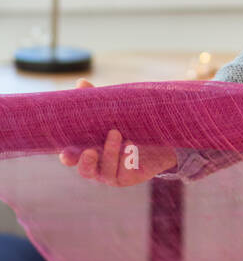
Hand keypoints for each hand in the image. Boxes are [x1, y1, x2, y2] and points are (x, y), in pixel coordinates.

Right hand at [58, 78, 176, 185]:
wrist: (159, 139)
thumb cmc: (128, 126)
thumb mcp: (112, 113)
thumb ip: (96, 101)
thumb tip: (81, 83)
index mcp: (88, 151)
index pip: (71, 158)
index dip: (67, 157)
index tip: (66, 151)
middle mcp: (98, 165)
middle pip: (85, 171)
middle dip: (85, 163)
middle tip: (90, 151)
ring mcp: (112, 174)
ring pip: (106, 171)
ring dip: (110, 152)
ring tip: (116, 133)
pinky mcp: (128, 177)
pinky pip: (124, 172)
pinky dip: (126, 158)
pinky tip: (131, 144)